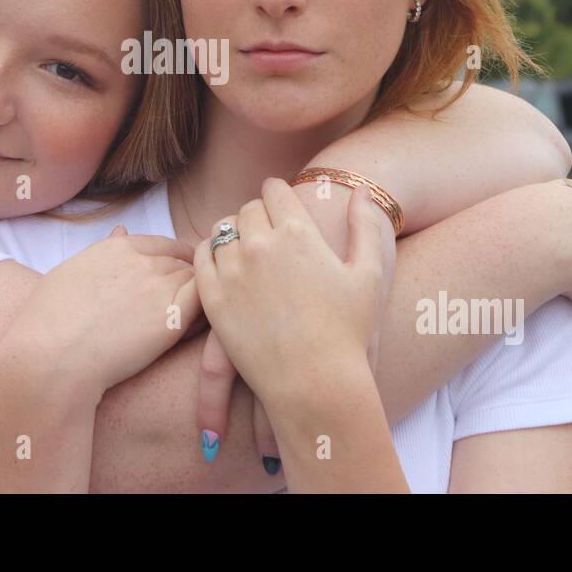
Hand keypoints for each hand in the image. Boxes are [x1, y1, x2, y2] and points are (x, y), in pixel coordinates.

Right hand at [0, 228, 201, 397]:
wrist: (52, 355)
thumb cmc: (49, 321)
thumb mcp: (70, 272)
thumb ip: (101, 250)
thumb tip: (122, 229)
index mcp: (117, 248)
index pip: (161, 244)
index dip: (174, 258)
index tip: (177, 272)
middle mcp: (143, 261)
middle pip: (180, 263)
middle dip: (185, 279)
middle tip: (187, 301)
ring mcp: (160, 287)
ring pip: (195, 282)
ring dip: (197, 296)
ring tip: (193, 318)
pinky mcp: (174, 317)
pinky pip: (204, 304)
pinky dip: (204, 313)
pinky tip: (194, 329)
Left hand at [193, 178, 386, 408]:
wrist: (315, 382)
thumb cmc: (349, 331)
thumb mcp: (370, 273)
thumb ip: (365, 225)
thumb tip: (362, 190)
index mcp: (298, 232)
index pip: (274, 189)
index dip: (278, 193)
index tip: (279, 202)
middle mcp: (260, 244)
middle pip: (248, 209)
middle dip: (258, 214)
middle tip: (266, 230)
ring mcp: (232, 270)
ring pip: (223, 230)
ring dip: (234, 234)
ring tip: (246, 248)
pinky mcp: (212, 297)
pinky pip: (201, 257)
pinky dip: (210, 253)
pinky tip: (225, 264)